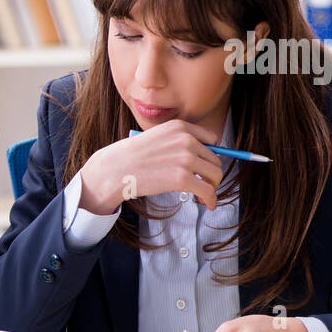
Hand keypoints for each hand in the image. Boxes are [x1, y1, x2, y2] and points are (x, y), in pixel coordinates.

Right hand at [76, 118, 223, 213]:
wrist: (115, 169)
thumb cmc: (131, 157)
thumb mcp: (156, 137)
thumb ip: (177, 142)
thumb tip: (199, 158)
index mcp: (180, 127)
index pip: (212, 139)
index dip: (210, 155)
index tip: (206, 166)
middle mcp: (186, 140)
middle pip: (215, 159)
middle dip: (212, 175)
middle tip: (205, 185)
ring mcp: (185, 159)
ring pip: (215, 175)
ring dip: (212, 187)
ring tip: (205, 195)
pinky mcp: (182, 178)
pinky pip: (208, 190)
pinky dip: (211, 199)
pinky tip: (208, 204)